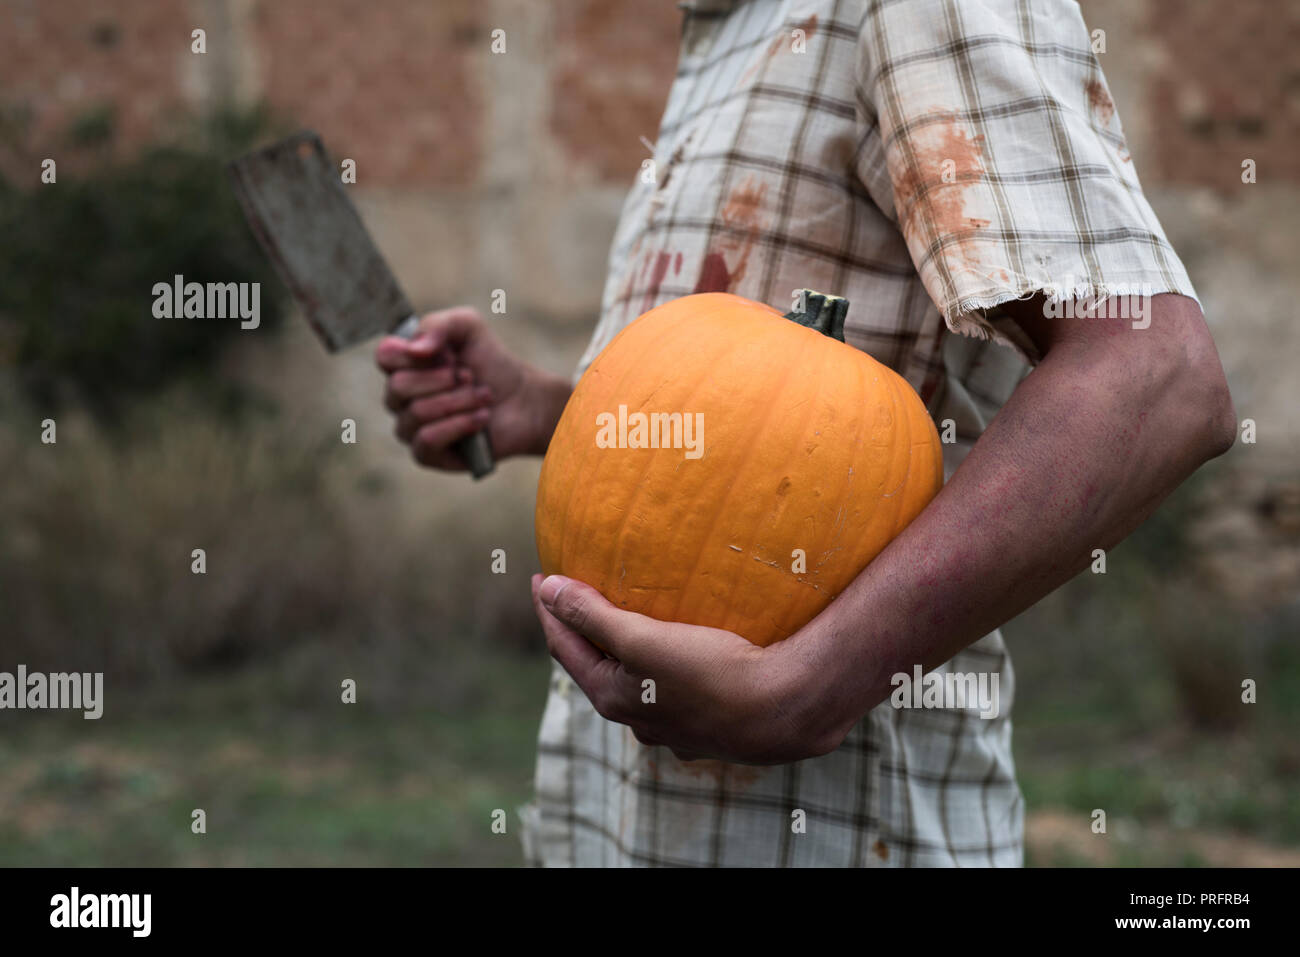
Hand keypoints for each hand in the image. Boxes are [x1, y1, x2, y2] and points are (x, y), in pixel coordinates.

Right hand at [375, 306, 568, 469]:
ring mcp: (410, 427)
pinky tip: (481, 418)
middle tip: (471, 377)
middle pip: (398, 386)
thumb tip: (416, 350)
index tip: (448, 355)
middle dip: (444, 380)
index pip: (384, 356)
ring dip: (460, 401)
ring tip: (484, 397)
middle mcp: (400, 398)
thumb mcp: (468, 327)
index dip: (413, 354)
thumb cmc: (491, 364)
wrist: (523, 400)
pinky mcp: (426, 454)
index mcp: (403, 366)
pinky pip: (427, 440)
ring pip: (417, 413)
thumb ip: (437, 325)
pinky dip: (460, 425)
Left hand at [529, 574, 851, 763]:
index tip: (540, 576)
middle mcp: (638, 720)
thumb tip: (547, 589)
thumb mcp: (641, 639)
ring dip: (624, 652)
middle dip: (582, 631)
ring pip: (637, 683)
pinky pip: (674, 690)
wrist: (784, 710)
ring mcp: (674, 728)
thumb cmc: (711, 672)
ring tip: (627, 621)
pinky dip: (664, 666)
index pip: (565, 648)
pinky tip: (681, 653)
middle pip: (596, 666)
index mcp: (613, 698)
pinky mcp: (708, 725)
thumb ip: (592, 615)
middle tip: (572, 594)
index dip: (550, 610)